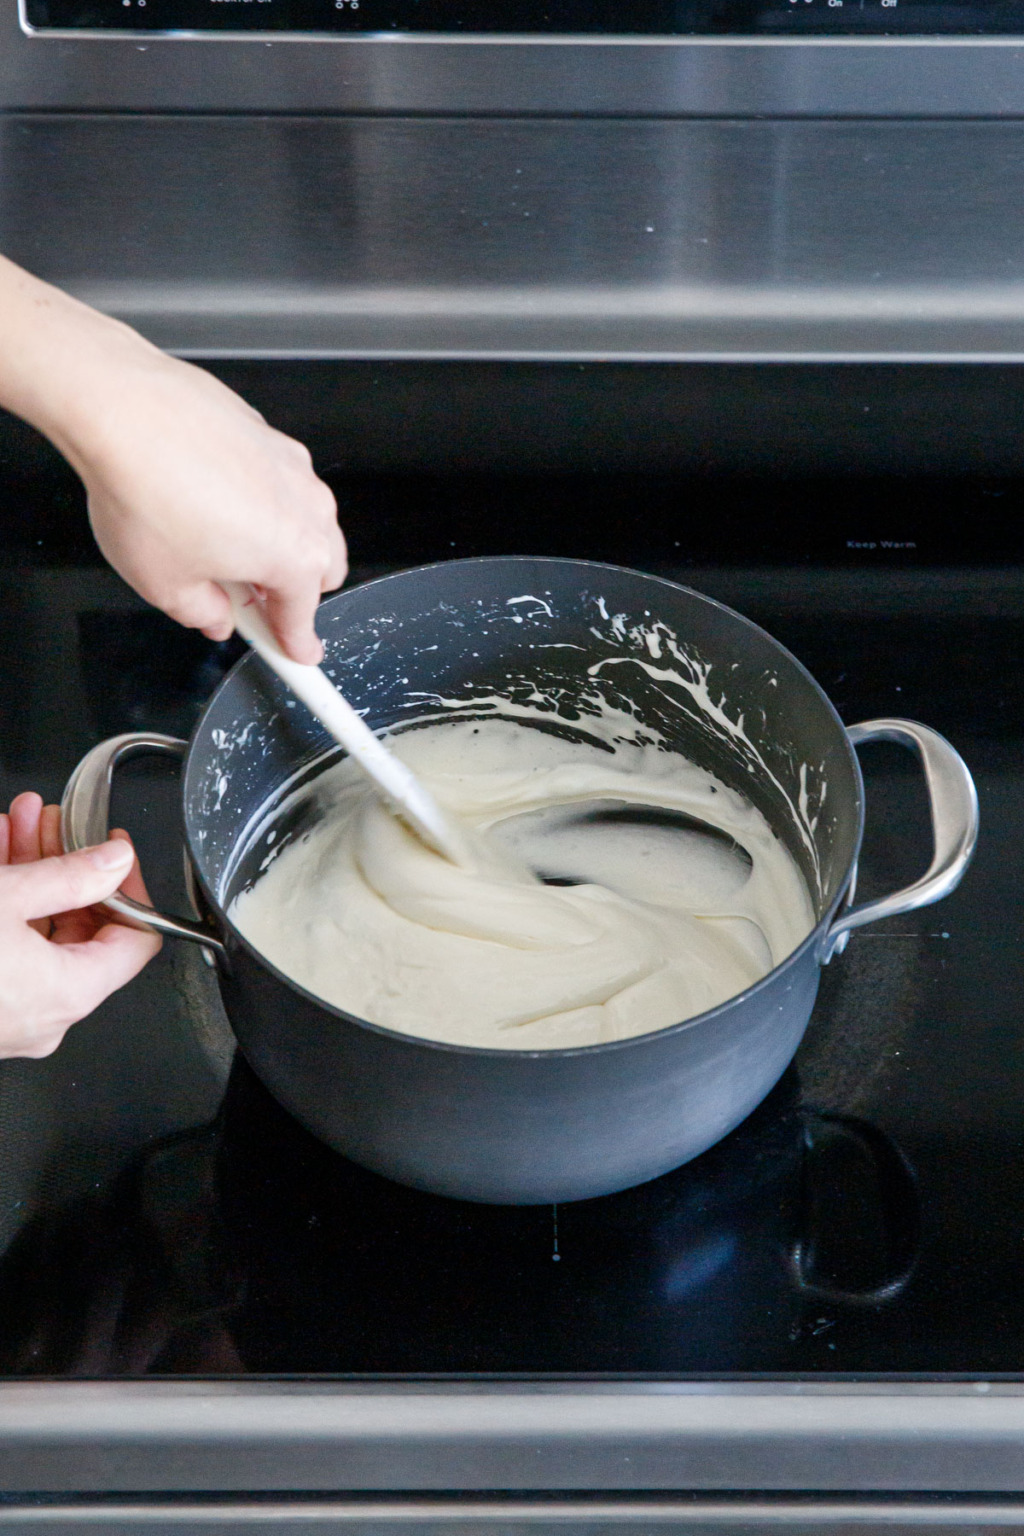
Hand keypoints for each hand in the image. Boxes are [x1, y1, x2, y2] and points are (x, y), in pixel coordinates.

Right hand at [0, 793, 161, 1059]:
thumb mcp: (4, 895)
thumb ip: (69, 874)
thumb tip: (114, 860)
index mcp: (70, 993)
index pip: (137, 943)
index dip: (130, 889)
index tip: (112, 851)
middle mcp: (47, 1016)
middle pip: (83, 932)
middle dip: (66, 864)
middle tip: (50, 821)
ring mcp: (10, 1019)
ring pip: (38, 937)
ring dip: (31, 874)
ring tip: (15, 823)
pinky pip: (7, 955)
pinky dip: (5, 907)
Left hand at [77, 344, 346, 664]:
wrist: (121, 409)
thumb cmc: (144, 491)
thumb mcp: (165, 586)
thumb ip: (202, 613)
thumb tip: (214, 616)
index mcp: (293, 557)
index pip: (303, 618)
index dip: (295, 642)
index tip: (296, 653)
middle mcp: (306, 508)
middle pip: (323, 568)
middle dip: (292, 589)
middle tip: (246, 599)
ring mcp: (290, 465)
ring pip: (306, 521)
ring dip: (277, 541)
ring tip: (219, 544)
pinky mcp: (266, 433)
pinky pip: (279, 482)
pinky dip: (259, 500)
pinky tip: (206, 498)